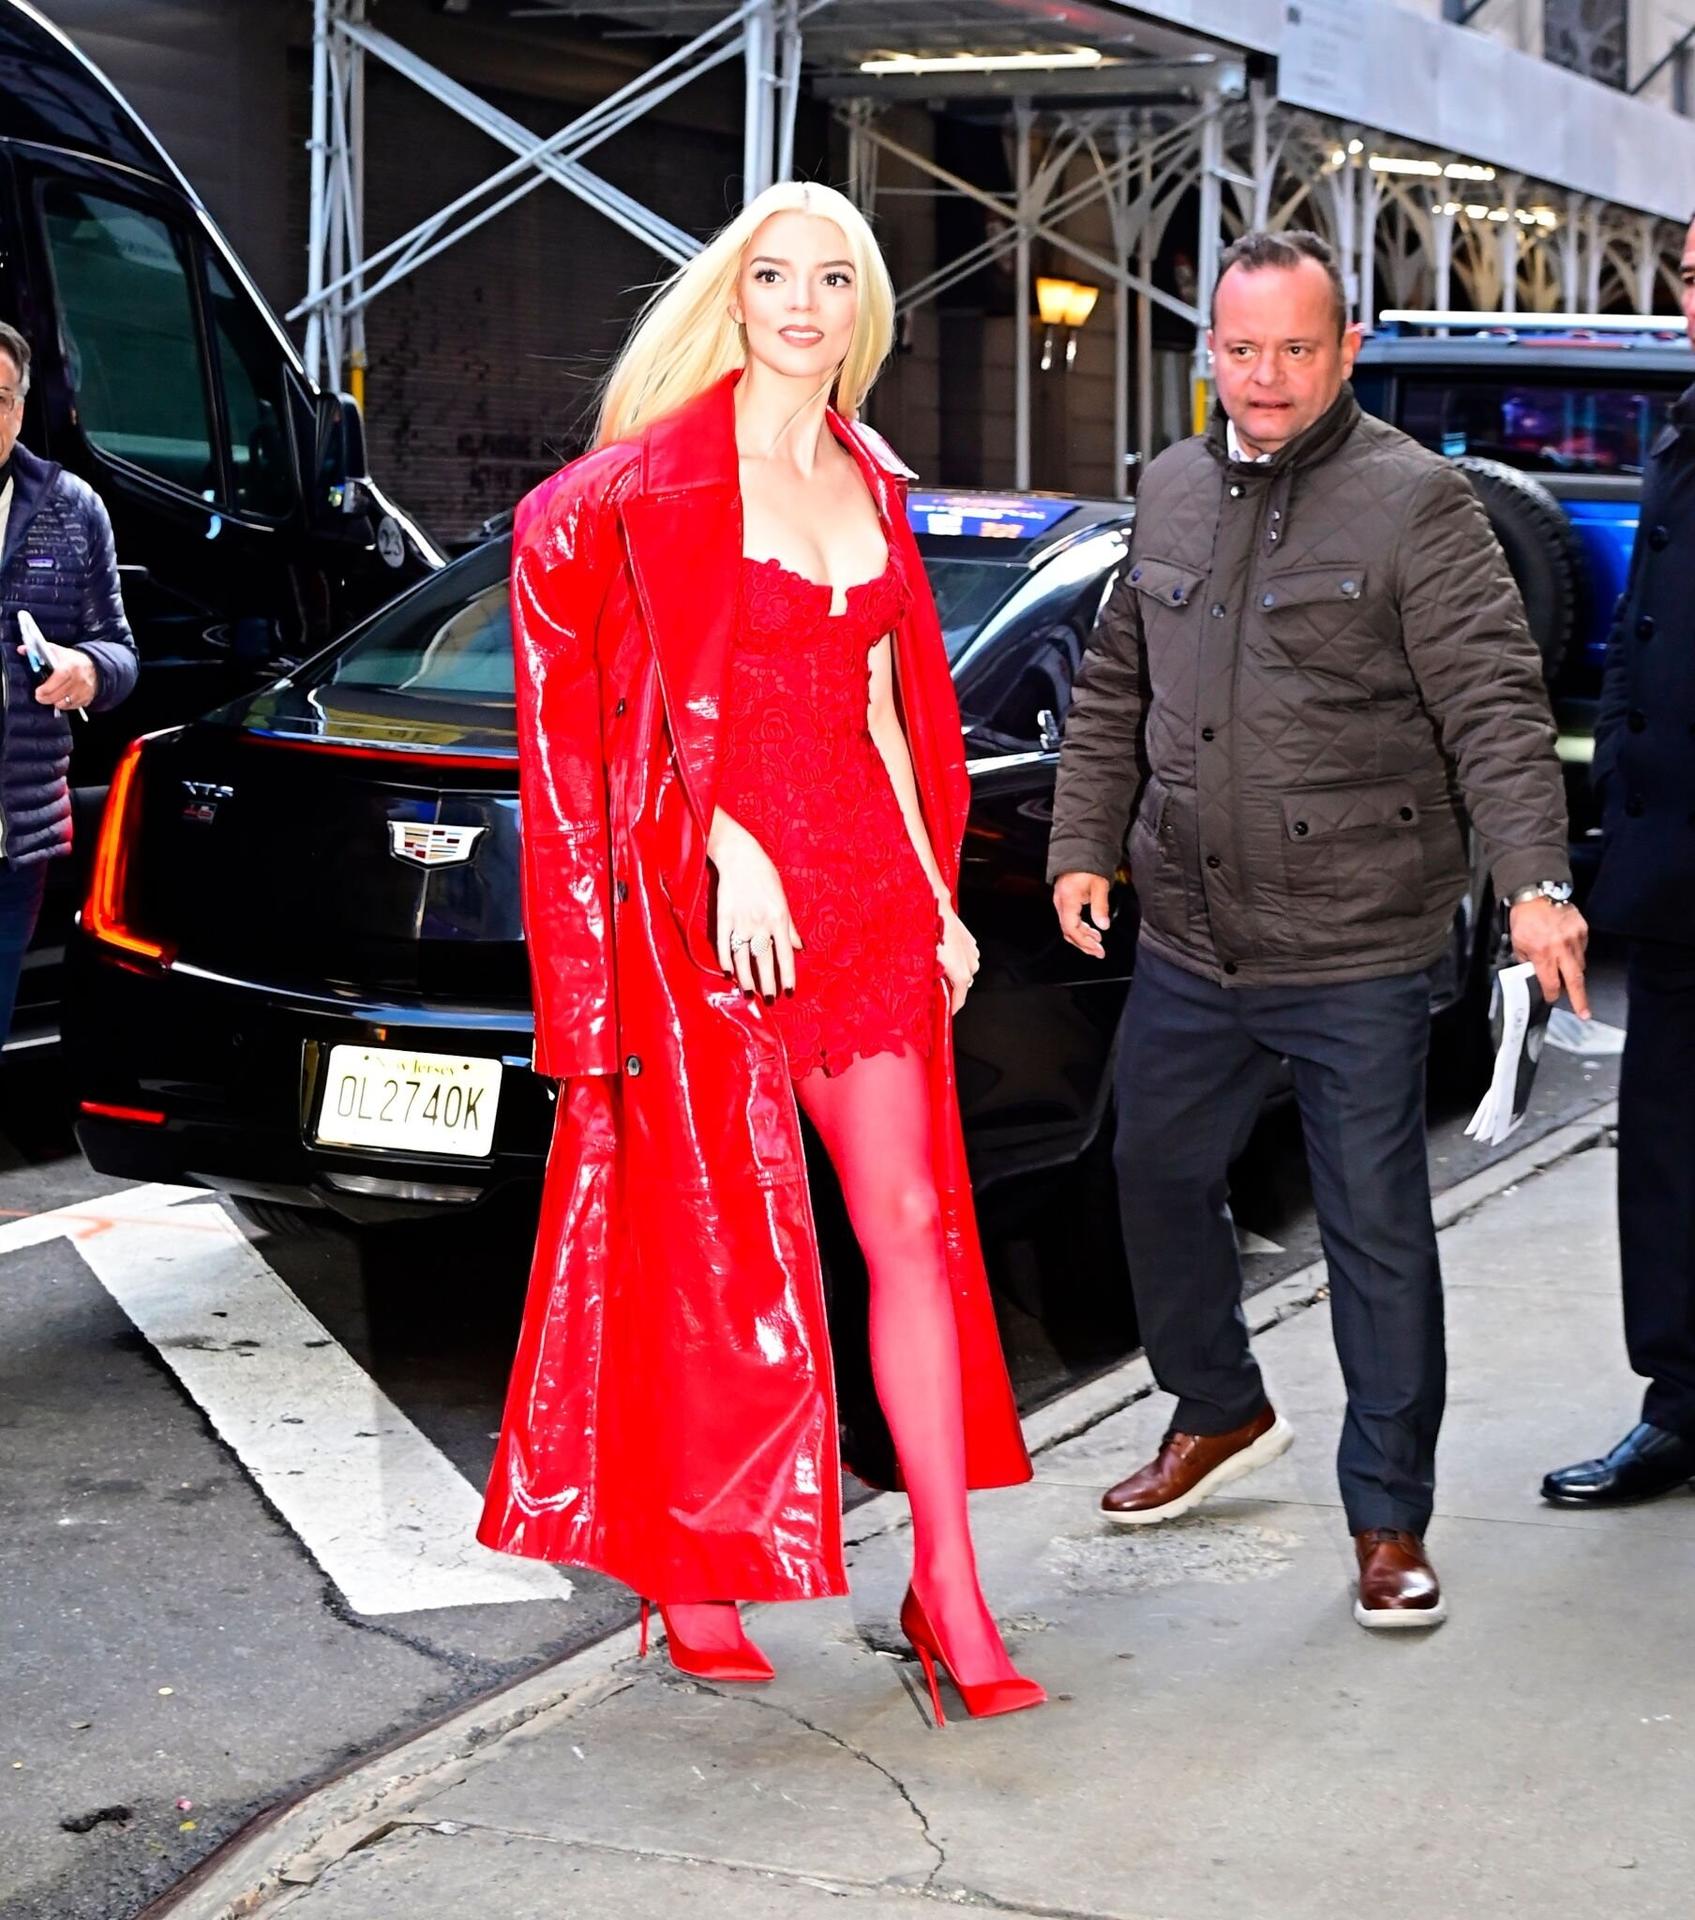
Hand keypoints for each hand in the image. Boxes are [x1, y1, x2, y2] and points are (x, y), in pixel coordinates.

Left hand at [24, 639, 96, 713]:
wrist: (93, 666)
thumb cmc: (71, 659)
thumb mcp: (56, 651)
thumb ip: (37, 651)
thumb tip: (22, 650)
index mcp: (70, 666)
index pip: (59, 678)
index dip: (47, 688)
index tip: (38, 692)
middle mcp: (79, 679)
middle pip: (60, 694)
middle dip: (46, 698)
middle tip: (40, 697)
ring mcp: (84, 690)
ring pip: (65, 703)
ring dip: (55, 702)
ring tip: (51, 697)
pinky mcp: (87, 698)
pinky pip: (72, 707)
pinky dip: (64, 705)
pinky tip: (61, 699)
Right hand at [709, 814, 800, 999]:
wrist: (739, 856)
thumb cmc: (765, 876)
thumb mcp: (783, 899)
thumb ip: (790, 927)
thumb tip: (799, 948)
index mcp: (779, 918)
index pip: (786, 954)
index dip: (787, 976)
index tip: (789, 992)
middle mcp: (761, 923)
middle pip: (765, 960)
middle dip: (767, 983)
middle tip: (768, 1000)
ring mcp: (741, 921)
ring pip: (743, 957)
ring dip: (746, 977)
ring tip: (749, 993)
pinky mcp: (723, 917)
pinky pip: (724, 944)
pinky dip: (725, 960)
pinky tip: (728, 973)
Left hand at [937, 900, 979, 1014]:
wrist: (937, 909)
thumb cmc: (932, 934)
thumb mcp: (927, 962)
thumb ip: (933, 981)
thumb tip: (932, 991)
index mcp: (961, 974)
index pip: (959, 1000)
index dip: (951, 1009)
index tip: (946, 1013)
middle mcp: (971, 965)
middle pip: (962, 986)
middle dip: (951, 988)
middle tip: (936, 986)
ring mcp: (973, 954)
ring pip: (965, 971)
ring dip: (954, 972)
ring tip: (939, 967)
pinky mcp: (971, 944)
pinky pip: (966, 959)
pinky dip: (958, 960)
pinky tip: (946, 954)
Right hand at [1053, 870, 1112, 958]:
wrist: (1079, 850)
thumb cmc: (1089, 865)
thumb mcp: (1100, 885)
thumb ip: (1101, 907)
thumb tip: (1103, 926)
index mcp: (1068, 900)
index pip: (1071, 928)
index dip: (1084, 941)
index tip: (1098, 949)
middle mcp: (1060, 903)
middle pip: (1068, 931)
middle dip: (1084, 944)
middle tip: (1099, 952)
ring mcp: (1060, 902)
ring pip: (1068, 927)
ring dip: (1082, 938)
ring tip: (1097, 943)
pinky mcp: (1063, 900)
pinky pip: (1068, 920)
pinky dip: (1079, 928)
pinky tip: (1091, 931)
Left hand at [1510, 898, 1589, 1018]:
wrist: (1537, 894)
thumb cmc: (1524, 919)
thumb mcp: (1517, 943)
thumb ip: (1527, 961)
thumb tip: (1534, 973)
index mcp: (1543, 954)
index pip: (1551, 983)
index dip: (1551, 994)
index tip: (1551, 999)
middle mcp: (1561, 948)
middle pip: (1574, 980)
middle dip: (1580, 999)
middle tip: (1584, 1013)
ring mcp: (1575, 939)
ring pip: (1580, 965)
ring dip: (1574, 973)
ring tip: (1568, 974)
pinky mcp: (1583, 930)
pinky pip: (1583, 949)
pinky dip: (1576, 954)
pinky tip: (1567, 951)